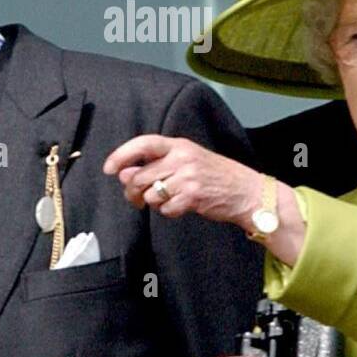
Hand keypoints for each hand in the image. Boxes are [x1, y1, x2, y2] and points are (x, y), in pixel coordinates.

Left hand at [102, 134, 262, 225]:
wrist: (247, 192)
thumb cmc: (216, 176)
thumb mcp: (189, 160)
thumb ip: (159, 164)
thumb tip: (124, 174)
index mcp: (180, 145)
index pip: (143, 144)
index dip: (121, 155)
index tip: (109, 168)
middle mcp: (182, 159)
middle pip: (139, 176)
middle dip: (132, 190)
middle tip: (136, 198)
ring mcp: (188, 178)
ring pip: (149, 194)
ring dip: (153, 202)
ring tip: (168, 200)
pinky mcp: (193, 197)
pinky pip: (165, 209)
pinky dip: (169, 212)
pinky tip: (181, 207)